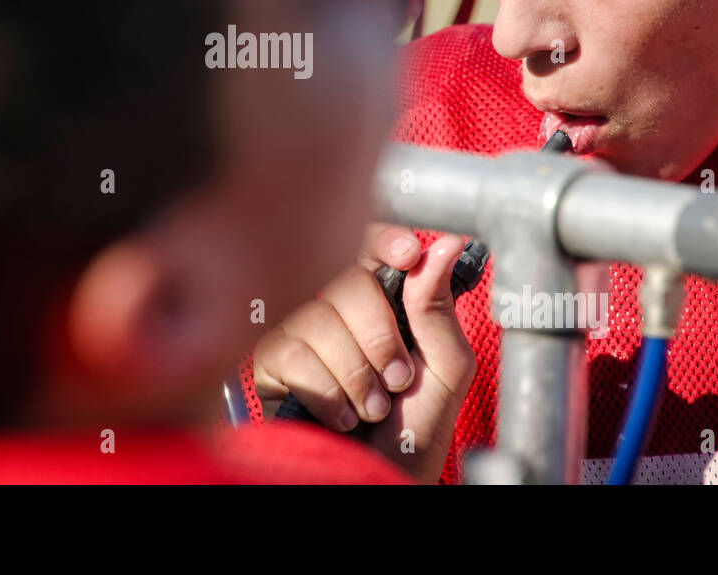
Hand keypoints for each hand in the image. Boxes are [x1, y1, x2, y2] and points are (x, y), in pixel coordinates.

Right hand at [252, 224, 476, 481]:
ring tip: (372, 406)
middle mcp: (333, 306)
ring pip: (317, 318)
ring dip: (355, 373)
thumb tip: (448, 244)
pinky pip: (291, 353)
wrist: (382, 476)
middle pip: (344, 278)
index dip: (384, 242)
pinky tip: (342, 415)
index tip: (407, 255)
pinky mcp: (269, 362)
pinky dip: (327, 392)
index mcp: (378, 296)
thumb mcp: (447, 367)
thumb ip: (439, 306)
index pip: (368, 244)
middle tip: (397, 377)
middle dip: (379, 335)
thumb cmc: (416, 429)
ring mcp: (298, 329)